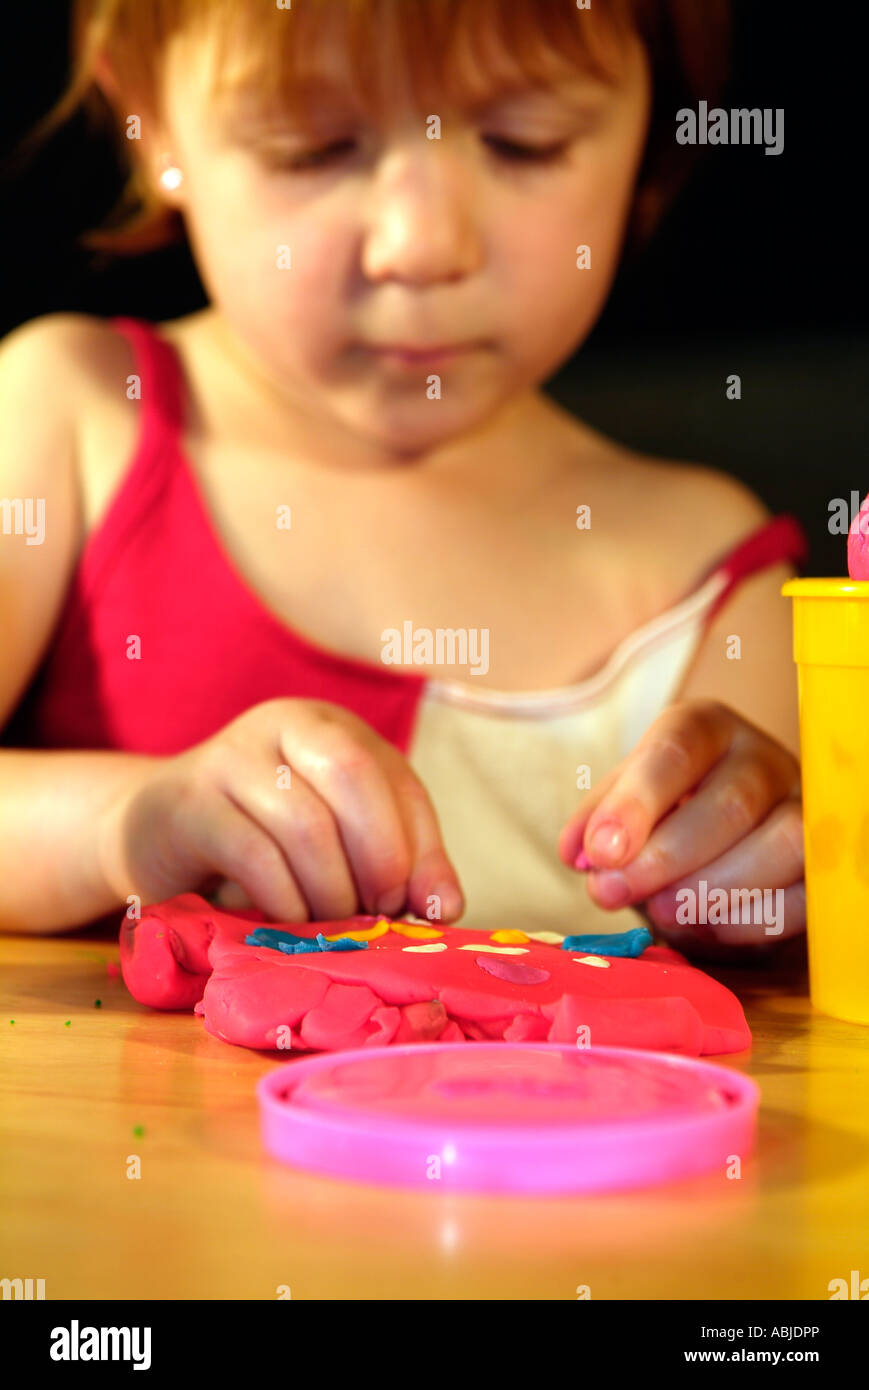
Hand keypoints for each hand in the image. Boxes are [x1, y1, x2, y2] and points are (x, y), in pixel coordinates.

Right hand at [97, 698, 462, 923]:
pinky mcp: (189, 803)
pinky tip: (288, 920)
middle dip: (380, 858)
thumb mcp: (339, 843)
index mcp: (330, 726)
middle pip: (354, 775)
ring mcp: (230, 757)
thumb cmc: (262, 841)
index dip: (419, 849)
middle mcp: (282, 724)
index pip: (397, 779)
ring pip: (305, 823)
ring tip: (330, 922)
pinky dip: (284, 900)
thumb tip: (447, 907)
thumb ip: (398, 864)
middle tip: (376, 913)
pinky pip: (253, 854)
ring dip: (331, 890)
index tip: (420, 907)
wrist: (155, 833)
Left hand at [558, 699, 804, 951]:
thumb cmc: (666, 815)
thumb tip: (580, 854)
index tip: (601, 851)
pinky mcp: (824, 863)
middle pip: (730, 802)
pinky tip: (701, 924)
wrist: (722, 845)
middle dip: (664, 858)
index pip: (678, 748)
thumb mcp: (624, 807)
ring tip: (660, 911)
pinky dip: (745, 919)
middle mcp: (762, 758)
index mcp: (706, 728)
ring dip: (711, 890)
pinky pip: (802, 894)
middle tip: (612, 893)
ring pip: (780, 845)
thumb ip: (596, 824)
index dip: (637, 802)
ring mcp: (803, 808)